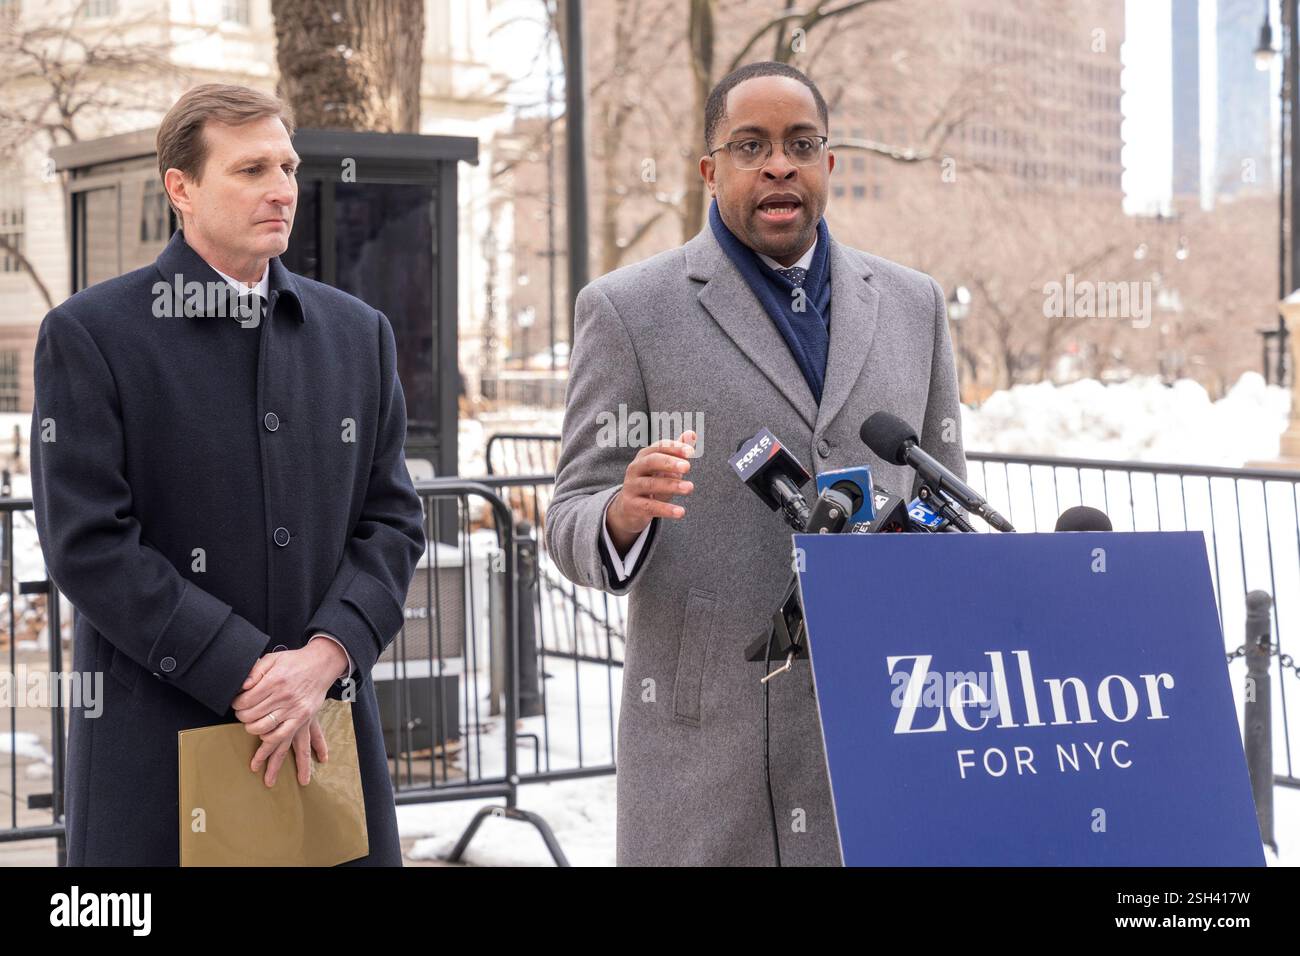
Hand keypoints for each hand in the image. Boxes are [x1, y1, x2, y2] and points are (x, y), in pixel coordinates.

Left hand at [232, 643, 338, 786]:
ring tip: (258, 770)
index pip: (247, 702)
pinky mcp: (305, 718)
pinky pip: (295, 739)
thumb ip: (255, 671)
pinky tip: (279, 756)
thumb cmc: (295, 662)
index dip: (238, 705)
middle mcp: (285, 701)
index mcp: (275, 684)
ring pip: (277, 740)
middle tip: (244, 724)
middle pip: (257, 722)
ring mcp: (296, 713)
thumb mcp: (272, 659)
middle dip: (246, 726)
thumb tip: (242, 686)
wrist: (322, 663)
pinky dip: (286, 748)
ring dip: (266, 756)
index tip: (236, 705)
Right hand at [605, 430, 697, 553]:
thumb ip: (677, 452)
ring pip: (650, 484)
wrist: (629, 508)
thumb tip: (692, 433)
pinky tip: (681, 512)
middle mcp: (635, 468)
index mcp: (644, 456)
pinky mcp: (631, 505)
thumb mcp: (664, 468)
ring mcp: (631, 487)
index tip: (691, 452)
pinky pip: (650, 506)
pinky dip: (666, 509)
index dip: (674, 448)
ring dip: (671, 485)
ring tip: (690, 487)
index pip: (658, 447)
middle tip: (688, 467)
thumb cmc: (651, 482)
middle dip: (669, 463)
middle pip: (651, 462)